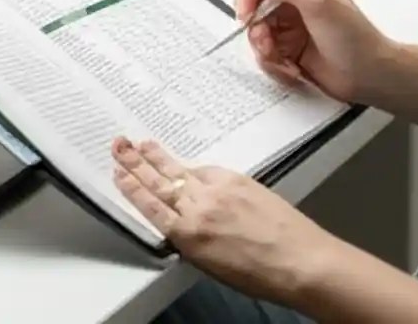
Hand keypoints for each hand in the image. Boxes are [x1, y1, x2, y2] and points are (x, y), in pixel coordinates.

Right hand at [111, 137, 339, 304]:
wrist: (300, 261)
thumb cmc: (260, 274)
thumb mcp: (210, 264)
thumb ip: (190, 239)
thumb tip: (181, 222)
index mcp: (187, 235)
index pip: (149, 205)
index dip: (130, 187)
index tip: (118, 173)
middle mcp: (198, 208)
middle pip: (159, 181)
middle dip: (136, 163)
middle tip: (119, 146)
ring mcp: (218, 190)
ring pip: (180, 170)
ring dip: (158, 157)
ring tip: (142, 143)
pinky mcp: (238, 180)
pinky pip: (208, 170)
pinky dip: (193, 167)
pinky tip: (185, 164)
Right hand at [234, 0, 395, 103]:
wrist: (368, 75)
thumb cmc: (352, 36)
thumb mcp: (318, 4)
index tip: (247, 14)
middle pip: (251, 2)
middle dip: (255, 26)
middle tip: (265, 42)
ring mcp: (288, 20)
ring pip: (255, 29)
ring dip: (264, 48)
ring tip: (282, 60)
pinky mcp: (286, 44)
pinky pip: (263, 50)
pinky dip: (272, 62)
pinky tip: (291, 68)